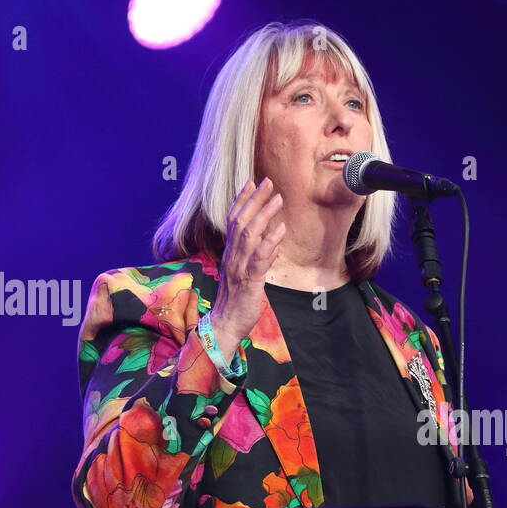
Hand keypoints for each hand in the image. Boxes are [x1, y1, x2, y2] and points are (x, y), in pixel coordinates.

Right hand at [209, 178, 286, 348]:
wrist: (225, 325)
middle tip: (268, 182)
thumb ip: (254, 258)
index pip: (233, 220)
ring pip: (249, 235)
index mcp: (229, 253)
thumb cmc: (236, 301)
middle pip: (240, 221)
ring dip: (264, 214)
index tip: (252, 182)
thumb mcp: (244, 275)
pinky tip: (281, 229)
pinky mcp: (248, 281)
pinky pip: (259, 258)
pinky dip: (270, 242)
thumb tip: (269, 244)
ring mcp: (238, 268)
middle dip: (255, 200)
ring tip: (278, 198)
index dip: (242, 200)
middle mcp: (231, 256)